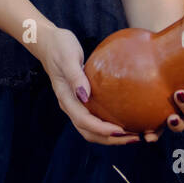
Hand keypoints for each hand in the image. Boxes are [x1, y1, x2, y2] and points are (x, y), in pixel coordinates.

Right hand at [36, 24, 143, 146]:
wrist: (49, 43)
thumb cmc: (59, 47)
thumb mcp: (67, 57)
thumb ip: (75, 76)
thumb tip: (85, 96)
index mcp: (66, 98)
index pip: (84, 121)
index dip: (102, 129)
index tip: (121, 131)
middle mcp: (70, 106)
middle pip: (89, 132)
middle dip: (111, 139)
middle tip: (134, 138)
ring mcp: (75, 105)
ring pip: (92, 130)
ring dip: (111, 136)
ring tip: (133, 135)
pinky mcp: (82, 101)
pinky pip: (95, 119)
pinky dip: (109, 125)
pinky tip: (124, 120)